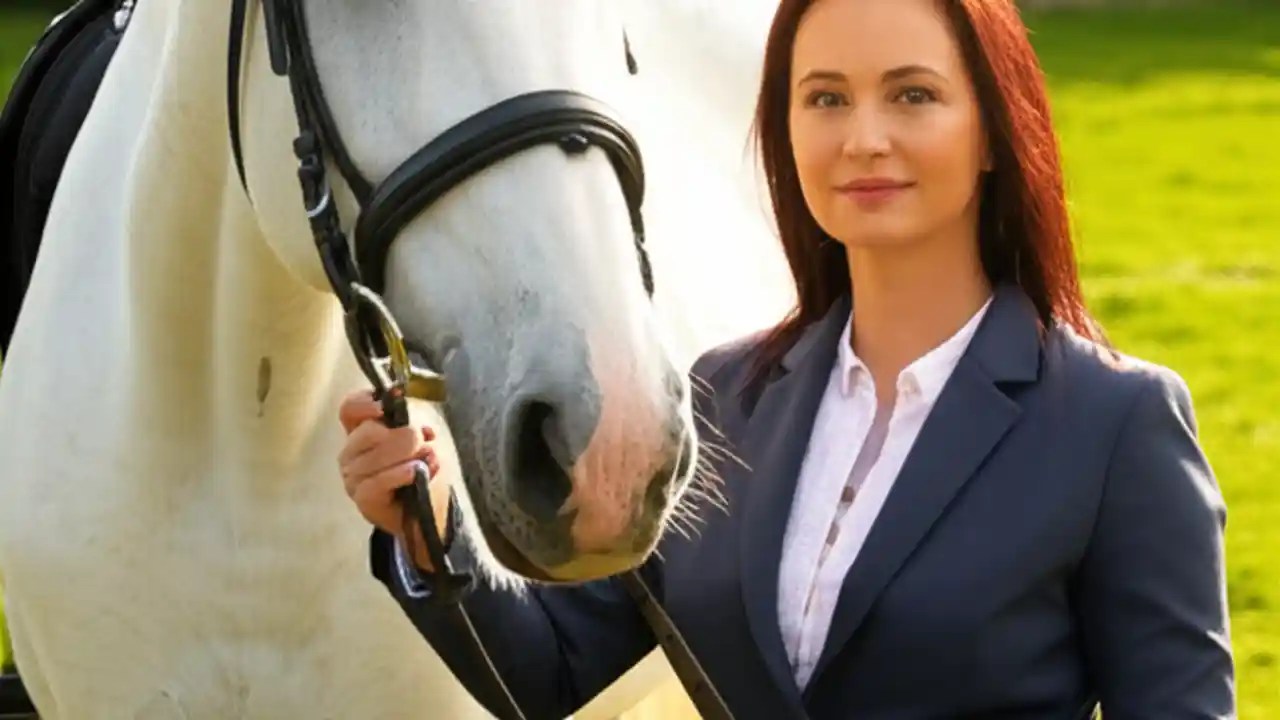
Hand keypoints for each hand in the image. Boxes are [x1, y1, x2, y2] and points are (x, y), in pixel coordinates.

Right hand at [338, 389, 449, 571]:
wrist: (431, 512)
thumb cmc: (425, 469)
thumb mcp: (423, 437)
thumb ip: (411, 419)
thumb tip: (404, 404)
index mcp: (362, 432)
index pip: (350, 409)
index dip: (365, 403)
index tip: (386, 407)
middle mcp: (351, 453)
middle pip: (369, 431)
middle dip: (403, 436)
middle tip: (422, 445)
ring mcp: (353, 478)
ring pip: (376, 455)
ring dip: (408, 457)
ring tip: (424, 464)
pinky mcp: (362, 499)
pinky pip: (378, 481)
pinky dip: (401, 474)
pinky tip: (415, 474)